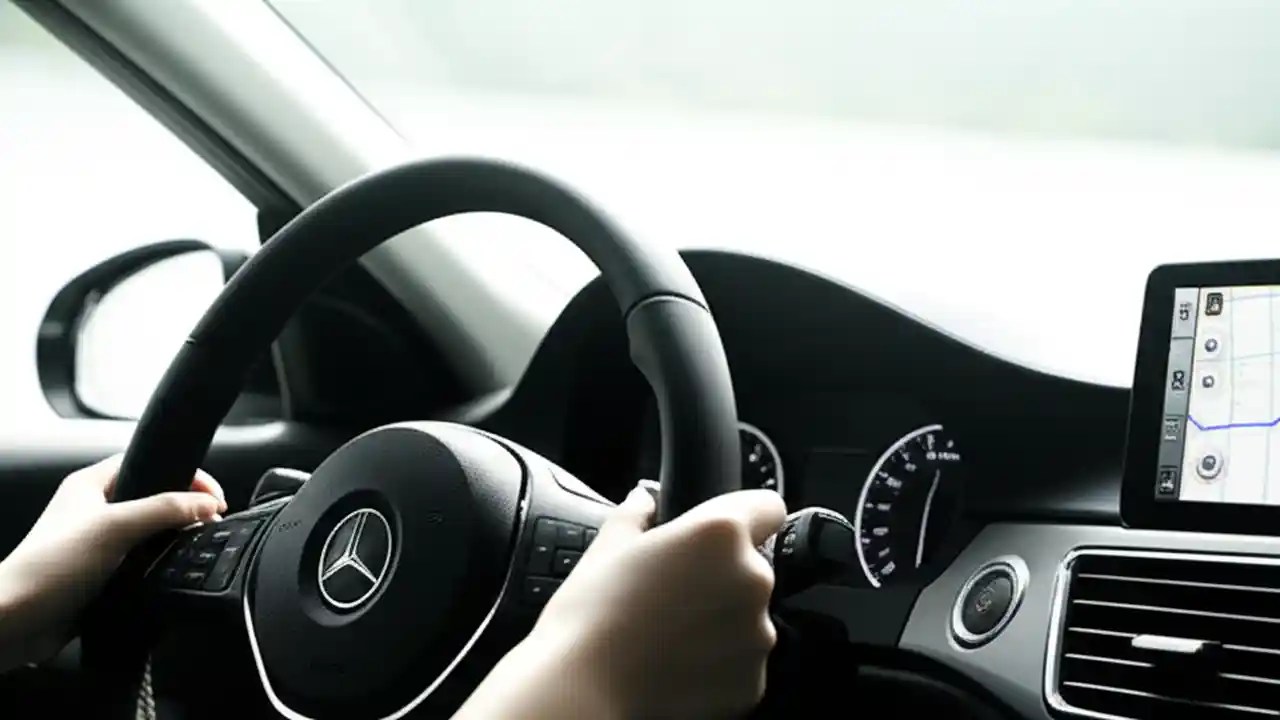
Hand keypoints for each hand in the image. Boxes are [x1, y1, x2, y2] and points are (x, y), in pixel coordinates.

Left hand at [0, 455, 225, 670]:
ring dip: (173, 539)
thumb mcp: (114, 527)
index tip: (214, 498)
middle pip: (154, 497)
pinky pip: (142, 562)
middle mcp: (94, 510)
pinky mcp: (102, 573)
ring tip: (193, 547)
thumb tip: (207, 504)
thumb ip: (164, 509)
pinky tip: (169, 573)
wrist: (17, 621)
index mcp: (90, 485)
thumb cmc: (49, 566)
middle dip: (185, 509)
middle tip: (209, 522)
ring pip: (150, 532)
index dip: (186, 475)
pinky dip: (159, 565)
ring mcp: (98, 543)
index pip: (150, 463)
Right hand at [457, 481, 785, 719]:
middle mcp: (752, 579)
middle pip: (754, 566)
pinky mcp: (753, 682)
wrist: (584, 691)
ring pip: (749, 616)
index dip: (747, 516)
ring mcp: (757, 635)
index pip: (768, 507)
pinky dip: (719, 662)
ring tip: (669, 632)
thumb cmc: (591, 617)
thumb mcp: (608, 547)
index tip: (724, 532)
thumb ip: (637, 513)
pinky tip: (675, 662)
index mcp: (721, 534)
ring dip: (722, 620)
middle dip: (723, 575)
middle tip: (674, 592)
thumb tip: (644, 500)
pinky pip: (743, 660)